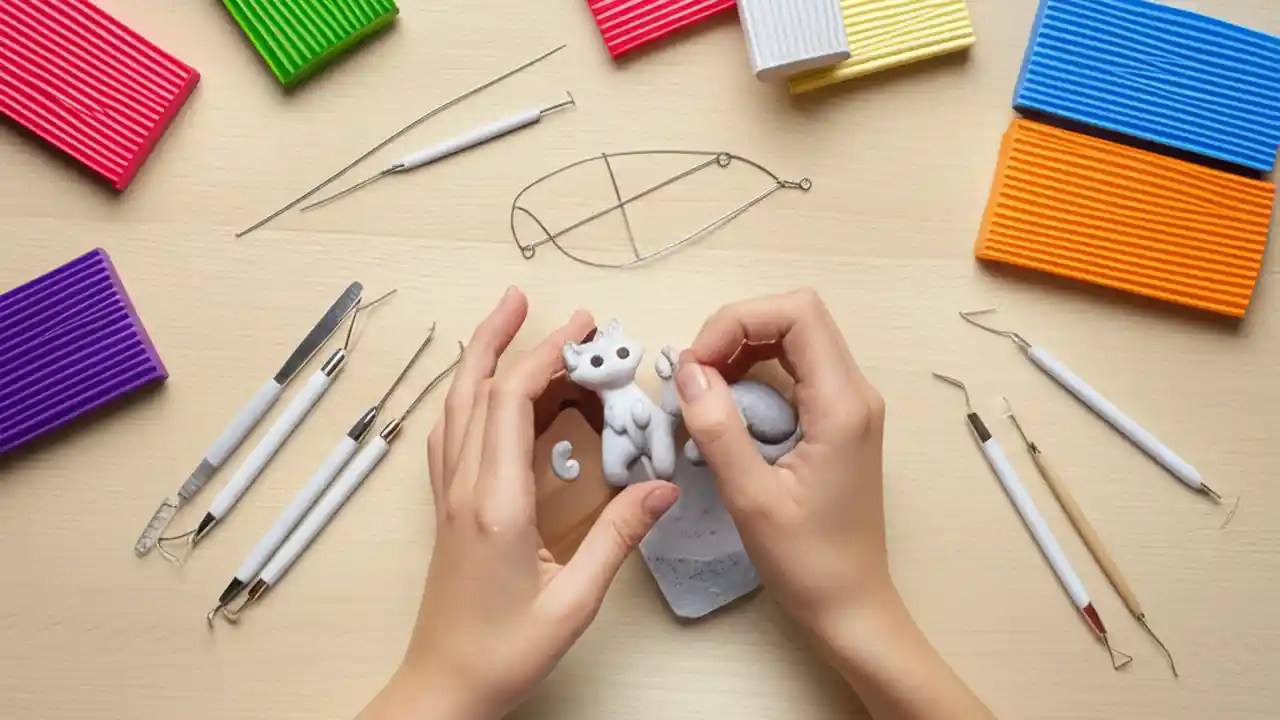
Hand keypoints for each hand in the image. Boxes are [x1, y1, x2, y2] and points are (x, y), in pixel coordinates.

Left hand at [360, 288, 678, 719]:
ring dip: (479, 357)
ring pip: (454, 405)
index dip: (545, 354)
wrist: (444, 689)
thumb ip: (618, 538)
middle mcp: (463, 489)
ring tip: (507, 322)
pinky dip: (468, 396)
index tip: (583, 328)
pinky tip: (484, 391)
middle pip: (474, 388)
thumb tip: (662, 488)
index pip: (510, 402)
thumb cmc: (503, 654)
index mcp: (495, 504)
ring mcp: (448, 497)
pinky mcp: (448, 509)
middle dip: (504, 336)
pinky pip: (450, 433)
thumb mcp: (574, 601)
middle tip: (534, 299)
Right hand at [675, 289, 992, 719]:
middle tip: (695, 375)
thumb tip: (689, 372)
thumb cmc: (807, 563)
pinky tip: (724, 409)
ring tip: (702, 392)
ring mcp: (849, 406)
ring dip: (741, 350)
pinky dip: (753, 374)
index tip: (697, 364)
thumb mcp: (751, 498)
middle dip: (736, 330)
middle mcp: (854, 393)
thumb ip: (719, 429)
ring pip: (793, 340)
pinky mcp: (836, 421)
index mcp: (843, 404)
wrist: (850, 606)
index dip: (738, 320)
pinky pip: (794, 372)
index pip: (798, 313)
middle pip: (796, 317)